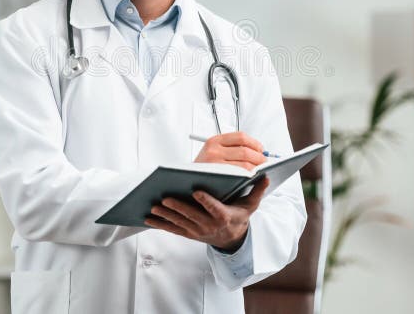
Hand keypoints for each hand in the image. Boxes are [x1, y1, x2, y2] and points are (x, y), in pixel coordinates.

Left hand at [144, 176, 269, 249]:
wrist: (232, 238)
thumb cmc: (239, 216)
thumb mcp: (251, 205)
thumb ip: (257, 190)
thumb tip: (265, 175)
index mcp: (224, 216)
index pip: (214, 208)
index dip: (205, 200)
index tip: (196, 191)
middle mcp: (209, 225)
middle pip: (192, 216)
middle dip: (178, 207)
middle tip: (166, 197)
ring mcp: (197, 231)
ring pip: (180, 223)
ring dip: (166, 215)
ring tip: (154, 206)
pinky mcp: (189, 233)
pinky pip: (173, 229)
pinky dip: (160, 224)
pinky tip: (149, 218)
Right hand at [194, 131, 265, 170]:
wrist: (188, 183)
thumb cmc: (205, 169)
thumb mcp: (213, 152)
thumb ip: (231, 148)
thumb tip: (258, 150)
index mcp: (214, 140)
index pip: (241, 137)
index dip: (255, 144)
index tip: (261, 150)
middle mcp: (213, 150)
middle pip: (246, 151)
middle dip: (259, 157)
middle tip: (264, 163)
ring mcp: (215, 163)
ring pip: (245, 164)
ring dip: (257, 168)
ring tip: (260, 171)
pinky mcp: (217, 176)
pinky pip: (240, 174)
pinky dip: (250, 175)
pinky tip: (252, 177)